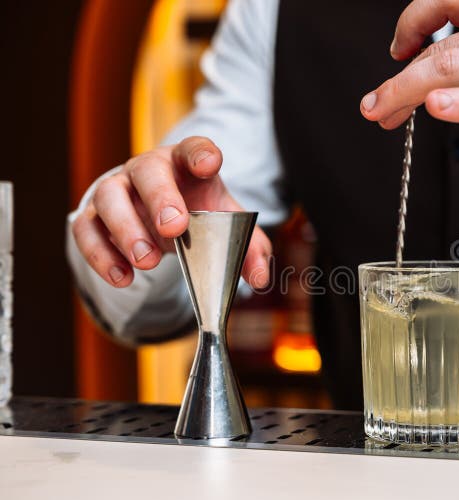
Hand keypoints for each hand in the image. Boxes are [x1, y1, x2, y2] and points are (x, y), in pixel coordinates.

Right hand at [71, 136, 271, 288]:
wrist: (161, 215)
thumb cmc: (197, 212)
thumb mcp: (227, 224)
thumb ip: (250, 249)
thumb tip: (259, 278)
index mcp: (186, 163)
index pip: (194, 148)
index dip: (201, 154)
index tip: (210, 165)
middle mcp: (148, 169)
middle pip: (148, 171)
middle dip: (160, 198)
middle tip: (174, 228)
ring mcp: (118, 190)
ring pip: (109, 197)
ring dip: (126, 230)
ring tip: (147, 261)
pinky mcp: (94, 216)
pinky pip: (86, 230)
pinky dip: (100, 255)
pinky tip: (122, 277)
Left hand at [360, 0, 458, 174]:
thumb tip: (445, 68)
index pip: (448, 0)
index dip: (410, 22)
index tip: (396, 50)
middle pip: (442, 45)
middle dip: (398, 78)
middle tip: (378, 105)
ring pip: (454, 66)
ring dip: (407, 92)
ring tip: (385, 112)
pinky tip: (436, 108)